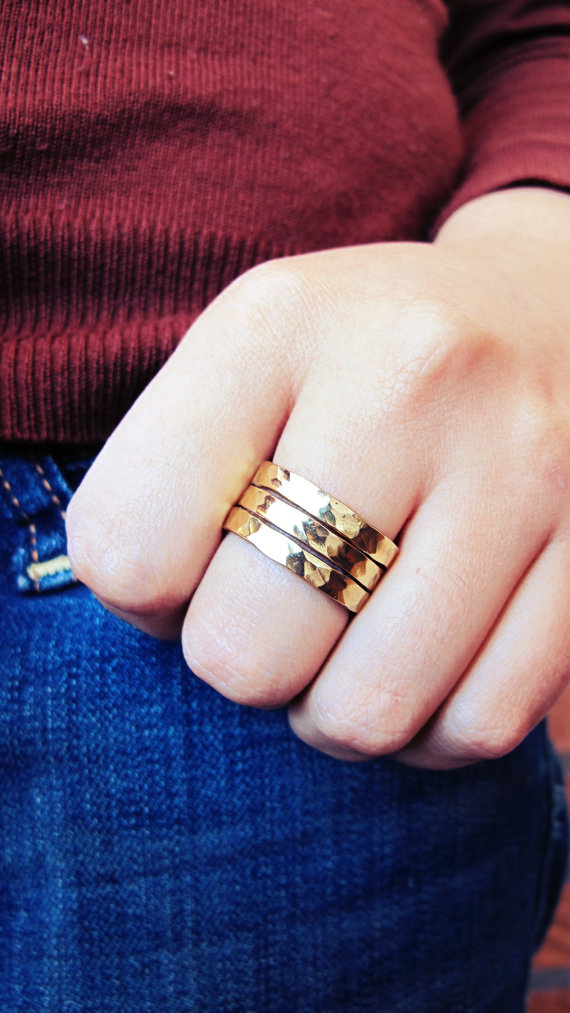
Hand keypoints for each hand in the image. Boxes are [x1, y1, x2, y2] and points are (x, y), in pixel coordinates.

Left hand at [66, 187, 569, 767]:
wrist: (547, 314)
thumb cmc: (362, 361)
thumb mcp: (244, 359)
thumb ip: (166, 479)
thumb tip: (158, 626)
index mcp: (278, 324)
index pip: (127, 547)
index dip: (138, 592)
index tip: (189, 563)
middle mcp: (409, 380)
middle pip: (244, 652)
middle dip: (240, 660)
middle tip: (273, 612)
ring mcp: (520, 467)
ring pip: (367, 712)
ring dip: (331, 709)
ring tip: (344, 641)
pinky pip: (481, 724)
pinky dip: (429, 728)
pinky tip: (420, 663)